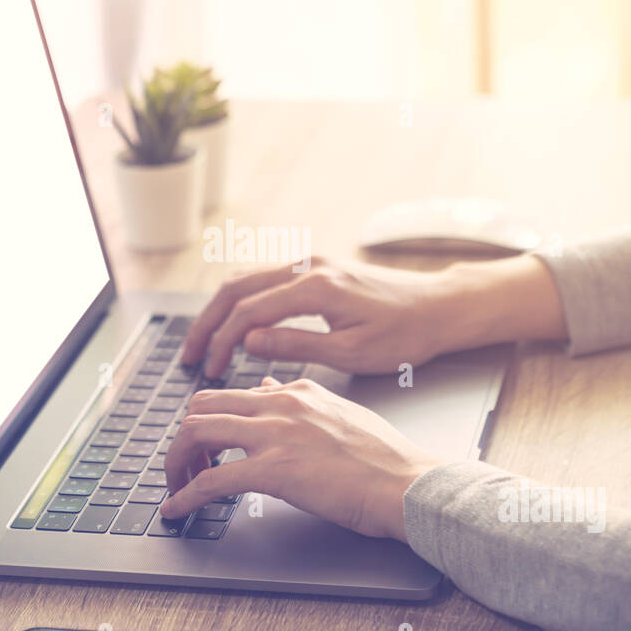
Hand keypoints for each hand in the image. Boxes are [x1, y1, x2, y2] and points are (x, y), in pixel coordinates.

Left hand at [160, 376, 445, 539]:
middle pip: (203, 406)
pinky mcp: (274, 470)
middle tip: (185, 466)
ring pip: (196, 432)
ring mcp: (275, 435)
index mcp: (298, 391)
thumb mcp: (342, 414)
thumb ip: (303, 402)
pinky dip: (185, 496)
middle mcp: (281, 405)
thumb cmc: (386, 459)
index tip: (204, 446)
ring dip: (176, 462)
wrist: (408, 483)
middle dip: (184, 437)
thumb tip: (267, 388)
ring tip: (176, 486)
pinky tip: (176, 510)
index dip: (209, 421)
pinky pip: (211, 481)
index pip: (232, 395)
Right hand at [179, 255, 567, 378]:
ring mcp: (312, 262)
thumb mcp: (351, 352)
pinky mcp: (318, 268)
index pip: (249, 311)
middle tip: (191, 355)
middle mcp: (309, 266)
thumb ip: (295, 344)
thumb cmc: (405, 334)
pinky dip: (242, 300)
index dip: (223, 341)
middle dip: (208, 322)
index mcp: (316, 287)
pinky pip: (265, 278)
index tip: (210, 368)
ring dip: (221, 309)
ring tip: (206, 342)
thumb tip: (249, 342)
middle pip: (236, 287)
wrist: (440, 307)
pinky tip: (236, 324)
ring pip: (247, 278)